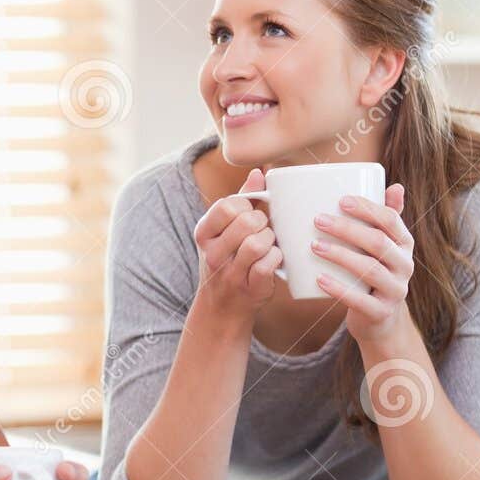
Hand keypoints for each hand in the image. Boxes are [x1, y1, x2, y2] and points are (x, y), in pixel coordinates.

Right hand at [193, 167, 284, 313]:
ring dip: (271, 241)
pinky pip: (269, 264)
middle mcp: (211, 253)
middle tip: (262, 231)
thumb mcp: (224, 230)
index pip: (227, 205)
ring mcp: (229, 273)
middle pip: (247, 221)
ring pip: (258, 242)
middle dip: (263, 223)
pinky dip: (276, 259)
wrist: (222, 308)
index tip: (249, 214)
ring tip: (267, 246)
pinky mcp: (248, 288)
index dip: (246, 206)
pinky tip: (273, 261)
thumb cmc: (228, 261)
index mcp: (203, 233)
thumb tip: (259, 172)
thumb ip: (241, 200)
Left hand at [311, 182, 414, 345]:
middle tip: (318, 219)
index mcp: (404, 244)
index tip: (341, 200)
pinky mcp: (381, 313)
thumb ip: (385, 218)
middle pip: (378, 242)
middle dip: (347, 229)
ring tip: (314, 246)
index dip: (368, 208)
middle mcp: (405, 265)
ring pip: (370, 270)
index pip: (391, 220)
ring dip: (340, 255)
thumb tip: (396, 185)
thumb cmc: (374, 272)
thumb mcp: (383, 246)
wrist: (380, 320)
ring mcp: (396, 290)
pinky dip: (339, 289)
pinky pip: (361, 301)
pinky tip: (319, 279)